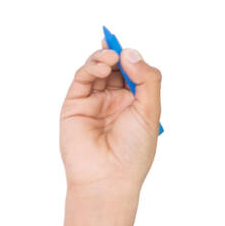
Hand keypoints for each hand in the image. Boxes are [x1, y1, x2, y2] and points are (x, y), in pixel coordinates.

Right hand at [58, 40, 161, 192]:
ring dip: (104, 58)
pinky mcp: (75, 104)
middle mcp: (114, 102)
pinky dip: (91, 67)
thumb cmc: (133, 151)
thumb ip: (146, 80)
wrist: (107, 177)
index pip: (134, 74)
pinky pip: (83, 79)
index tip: (130, 48)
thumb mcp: (150, 112)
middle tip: (118, 48)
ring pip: (97, 69)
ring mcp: (94, 102)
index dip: (132, 59)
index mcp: (136, 105)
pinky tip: (103, 66)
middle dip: (117, 54)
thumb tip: (131, 53)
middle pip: (115, 67)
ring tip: (111, 58)